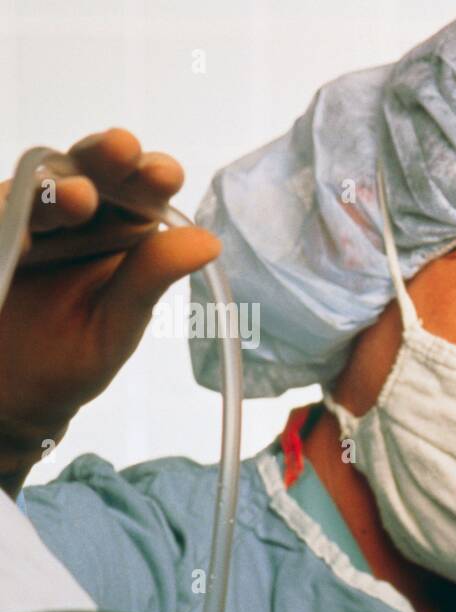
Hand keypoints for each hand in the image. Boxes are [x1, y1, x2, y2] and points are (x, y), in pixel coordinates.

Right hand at [0, 128, 218, 492]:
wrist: (10, 393)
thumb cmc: (73, 355)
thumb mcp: (118, 322)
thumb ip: (152, 278)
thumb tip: (209, 241)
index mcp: (117, 229)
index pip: (139, 191)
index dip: (151, 176)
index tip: (165, 175)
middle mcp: (71, 214)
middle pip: (88, 170)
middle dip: (105, 158)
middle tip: (123, 149)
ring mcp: (21, 221)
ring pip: (35, 188)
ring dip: (55, 188)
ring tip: (79, 197)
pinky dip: (4, 216)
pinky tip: (20, 231)